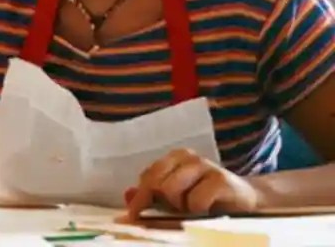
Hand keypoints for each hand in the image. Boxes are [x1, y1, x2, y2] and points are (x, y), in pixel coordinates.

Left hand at [125, 148, 259, 217]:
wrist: (246, 201)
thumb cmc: (206, 199)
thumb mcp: (176, 198)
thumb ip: (151, 196)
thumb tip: (127, 196)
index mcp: (173, 158)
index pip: (147, 177)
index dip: (140, 198)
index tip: (132, 217)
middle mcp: (187, 157)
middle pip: (155, 183)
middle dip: (162, 203)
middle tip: (178, 210)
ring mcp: (204, 165)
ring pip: (171, 190)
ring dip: (180, 207)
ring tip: (193, 209)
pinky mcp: (221, 179)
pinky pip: (195, 200)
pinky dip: (197, 210)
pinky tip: (207, 210)